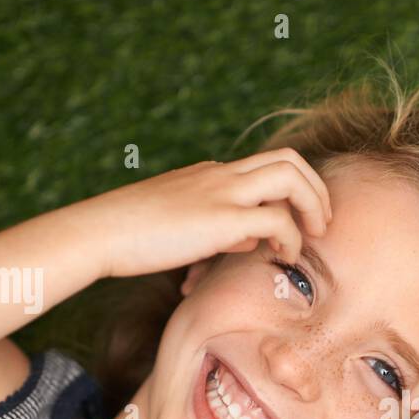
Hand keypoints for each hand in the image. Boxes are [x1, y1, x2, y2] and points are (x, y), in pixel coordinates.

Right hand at [71, 149, 333, 279]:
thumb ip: (219, 228)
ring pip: (291, 174)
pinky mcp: (219, 218)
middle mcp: (220, 174)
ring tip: (314, 236)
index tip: (296, 221)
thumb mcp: (180, 225)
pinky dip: (291, 238)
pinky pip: (277, 218)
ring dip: (313, 204)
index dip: (292, 191)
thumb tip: (249, 238)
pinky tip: (284, 257)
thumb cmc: (130, 237)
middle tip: (321, 225)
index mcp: (210, 174)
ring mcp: (221, 191)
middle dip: (316, 190)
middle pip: (290, 160)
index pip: (267, 166)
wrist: (96, 233)